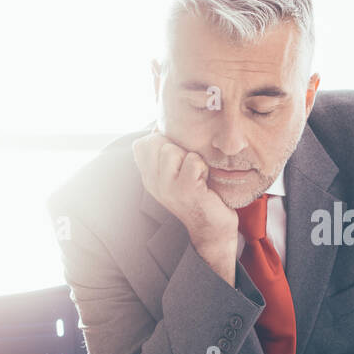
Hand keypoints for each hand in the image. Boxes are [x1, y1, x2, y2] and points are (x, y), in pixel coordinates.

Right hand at [132, 125, 238, 282]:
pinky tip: (205, 183)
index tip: (177, 156)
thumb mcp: (176, 174)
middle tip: (190, 168)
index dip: (161, 140)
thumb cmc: (199, 196)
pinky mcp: (186, 190)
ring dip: (192, 158)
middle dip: (179, 148)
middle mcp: (153, 182)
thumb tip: (162, 125)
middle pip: (157, 142)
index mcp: (149, 177)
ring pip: (173, 150)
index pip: (141, 144)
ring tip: (198, 176)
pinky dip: (204, 168)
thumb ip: (166, 154)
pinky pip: (194, 161)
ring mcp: (167, 187)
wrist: (212, 228)